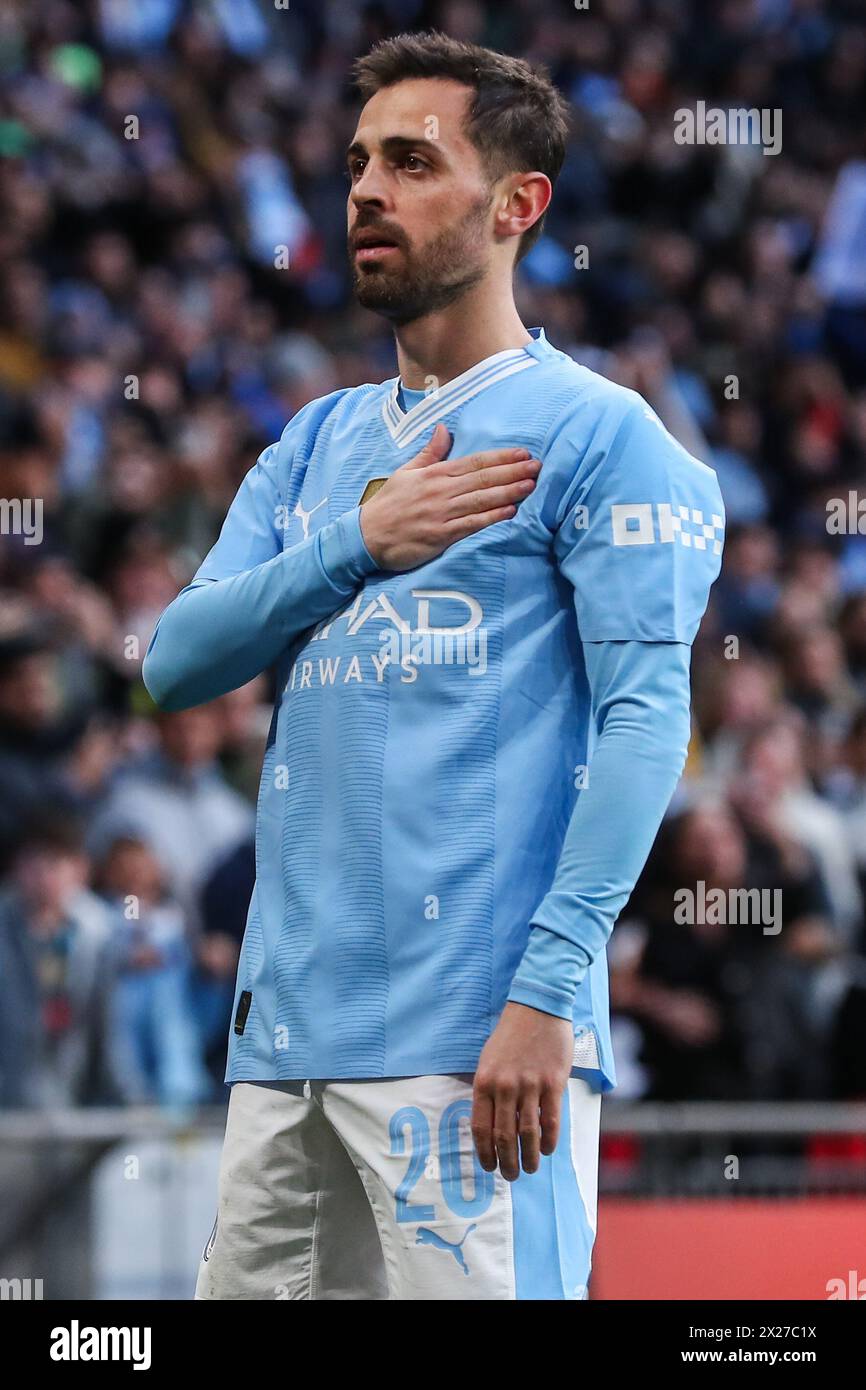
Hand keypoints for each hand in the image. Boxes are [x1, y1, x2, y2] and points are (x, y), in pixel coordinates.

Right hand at [359, 422, 540, 569]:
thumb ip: (430, 453)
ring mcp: (441, 513)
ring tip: (530, 485)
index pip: (474, 462)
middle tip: (537, 466)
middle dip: (512, 472)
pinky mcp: (440, 536)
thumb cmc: (389, 505)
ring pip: (481, 500)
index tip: (522, 453)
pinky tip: (510, 512)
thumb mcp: (406, 472)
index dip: (500, 457)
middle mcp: (441, 491)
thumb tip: (445, 429)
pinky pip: (470, 524)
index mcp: (435, 474)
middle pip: (482, 479)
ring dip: (507, 492)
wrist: (367, 536)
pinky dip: (491, 517)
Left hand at [471, 1002, 573, 1180]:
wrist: (537, 1008)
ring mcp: (530, 1085)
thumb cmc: (511, 1035)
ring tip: (530, 1168)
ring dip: (528, 1157)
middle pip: (504, 1136)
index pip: (481, 1128)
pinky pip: (550, 1120)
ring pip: (528, 1133)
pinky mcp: (553, 1082)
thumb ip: (488, 1090)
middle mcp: (505, 1086)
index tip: (489, 1166)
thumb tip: (489, 1125)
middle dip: (507, 1162)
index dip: (485, 1153)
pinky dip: (549, 1140)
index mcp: (484, 1081)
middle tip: (511, 1176)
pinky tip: (547, 1149)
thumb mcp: (488, 1060)